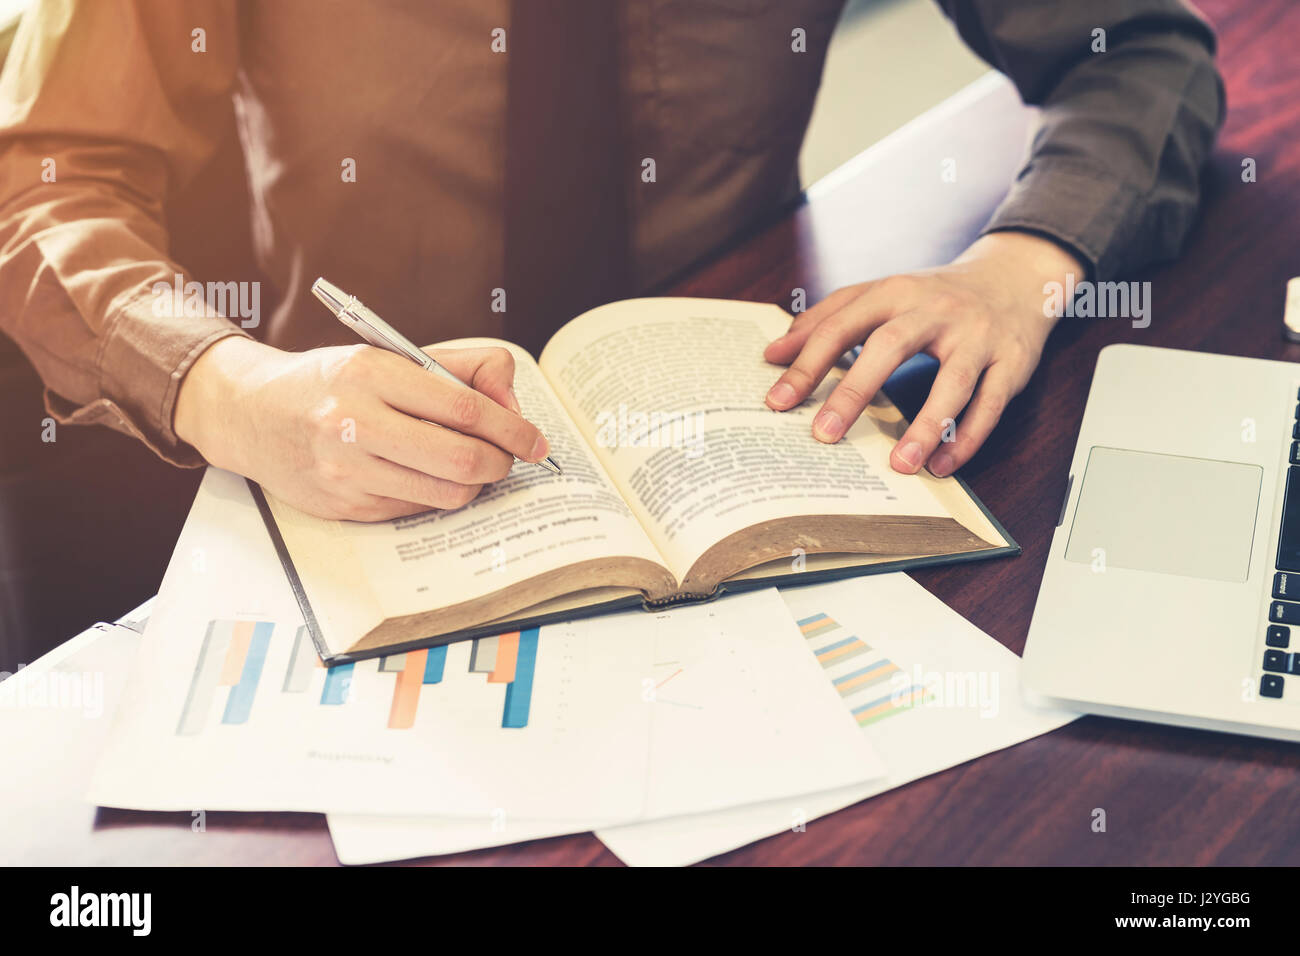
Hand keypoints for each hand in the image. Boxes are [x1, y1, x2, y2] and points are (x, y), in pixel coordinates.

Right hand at [174, 337, 550, 520]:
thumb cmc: (332, 382)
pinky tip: (428, 476)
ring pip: (445, 493)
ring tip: (470, 465)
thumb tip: (512, 404)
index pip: (464, 407)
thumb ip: (461, 367)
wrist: (251, 414)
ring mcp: (345, 470)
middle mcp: (352, 422)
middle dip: (499, 462)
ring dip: (473, 484)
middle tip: (507, 458)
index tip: (534, 440)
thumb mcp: (390, 355)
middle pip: (461, 458)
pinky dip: (436, 495)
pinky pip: (417, 509)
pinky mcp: (343, 505)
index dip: (511, 428)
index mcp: (370, 373)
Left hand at [763, 231, 1082, 476]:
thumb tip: (773, 354)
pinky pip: (991, 403)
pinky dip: (968, 437)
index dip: (807, 363)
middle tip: (824, 436)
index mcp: (896, 291)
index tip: (777, 401)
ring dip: (926, 426)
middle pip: (891, 346)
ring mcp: (978, 334)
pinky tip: (942, 466)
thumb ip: (828, 319)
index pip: (842, 325)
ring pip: (953, 381)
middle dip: (854, 391)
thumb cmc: (934, 296)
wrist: (1016, 277)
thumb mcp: (882, 295)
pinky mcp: (1013, 360)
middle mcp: (936, 309)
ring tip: (898, 466)